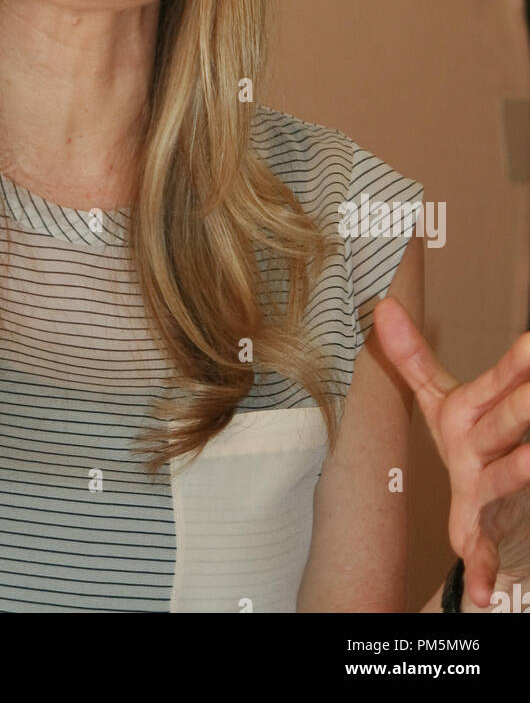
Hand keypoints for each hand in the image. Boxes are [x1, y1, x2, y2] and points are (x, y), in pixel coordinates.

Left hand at [374, 296, 529, 608]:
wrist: (496, 503)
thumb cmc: (470, 441)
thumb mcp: (440, 399)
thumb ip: (412, 357)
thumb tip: (382, 305)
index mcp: (479, 413)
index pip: (501, 382)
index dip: (515, 364)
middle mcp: (494, 447)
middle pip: (507, 424)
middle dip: (522, 408)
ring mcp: (495, 490)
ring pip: (507, 479)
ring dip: (517, 473)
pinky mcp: (486, 531)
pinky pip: (486, 552)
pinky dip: (484, 572)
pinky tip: (483, 592)